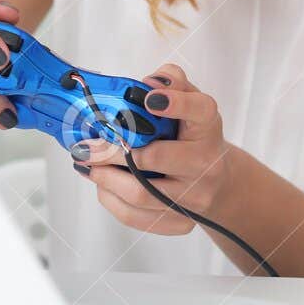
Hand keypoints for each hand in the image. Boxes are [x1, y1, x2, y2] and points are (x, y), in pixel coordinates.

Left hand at [71, 64, 234, 235]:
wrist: (217, 182)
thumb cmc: (194, 136)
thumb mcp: (191, 102)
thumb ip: (172, 82)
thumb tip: (147, 82)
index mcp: (207, 127)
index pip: (200, 111)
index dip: (175, 103)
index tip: (148, 99)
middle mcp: (205, 163)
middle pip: (156, 158)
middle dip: (113, 152)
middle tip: (86, 145)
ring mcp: (194, 196)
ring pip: (141, 193)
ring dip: (105, 178)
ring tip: (86, 164)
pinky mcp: (181, 222)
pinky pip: (137, 217)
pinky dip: (112, 200)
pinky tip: (101, 186)